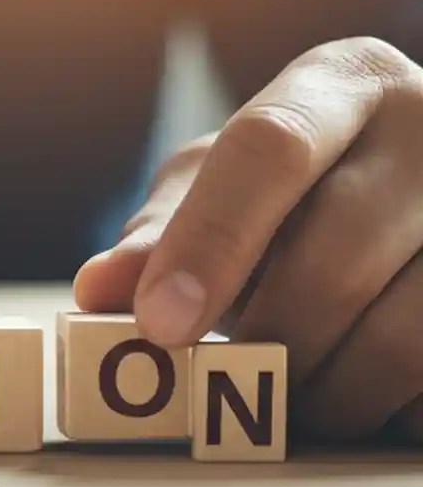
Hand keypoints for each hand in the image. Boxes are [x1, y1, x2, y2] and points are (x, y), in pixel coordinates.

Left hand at [74, 37, 422, 441]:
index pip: (269, 150)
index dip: (208, 243)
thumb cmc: (300, 187)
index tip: (159, 325)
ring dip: (328, 393)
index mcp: (343, 81)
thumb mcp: (219, 184)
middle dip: (266, 342)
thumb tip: (96, 290)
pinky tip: (361, 391)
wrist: (419, 183)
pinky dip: (388, 405)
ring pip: (400, 337)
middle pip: (333, 258)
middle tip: (228, 384)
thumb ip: (159, 234)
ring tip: (292, 398)